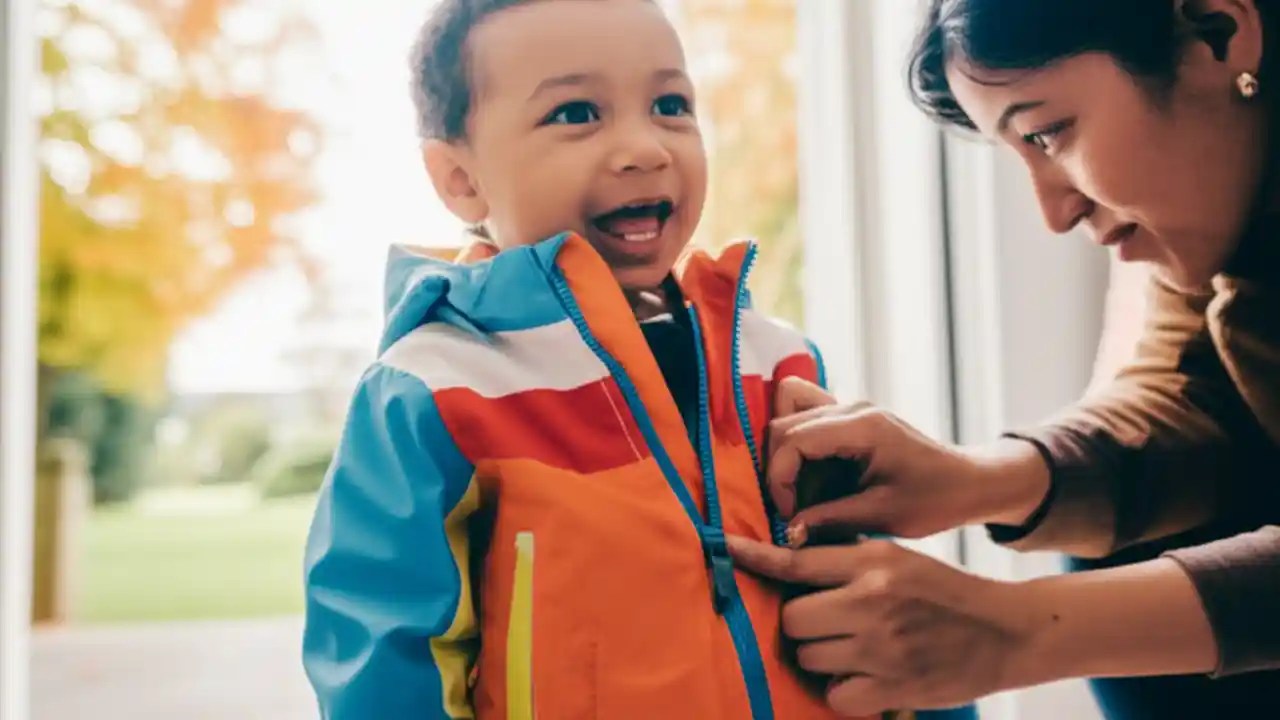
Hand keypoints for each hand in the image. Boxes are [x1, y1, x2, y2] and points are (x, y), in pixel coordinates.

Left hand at [728, 535, 1035, 714]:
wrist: (1006, 632)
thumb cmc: (943, 593)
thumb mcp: (897, 559)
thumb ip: (846, 561)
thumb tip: (786, 563)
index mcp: (873, 560)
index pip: (796, 559)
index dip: (754, 556)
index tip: (722, 547)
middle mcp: (873, 600)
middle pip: (793, 618)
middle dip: (803, 624)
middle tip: (829, 624)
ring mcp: (881, 646)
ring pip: (809, 656)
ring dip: (822, 656)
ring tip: (854, 649)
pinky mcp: (891, 687)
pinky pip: (834, 693)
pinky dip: (843, 690)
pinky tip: (866, 676)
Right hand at [766, 378, 1050, 539]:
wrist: (969, 483)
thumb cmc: (937, 498)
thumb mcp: (883, 515)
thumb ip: (831, 519)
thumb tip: (788, 530)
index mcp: (863, 427)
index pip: (793, 439)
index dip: (779, 478)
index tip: (789, 515)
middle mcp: (852, 409)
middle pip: (783, 423)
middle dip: (777, 469)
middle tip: (792, 509)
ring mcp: (850, 411)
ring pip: (789, 416)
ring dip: (784, 456)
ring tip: (799, 492)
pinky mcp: (849, 422)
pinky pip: (806, 423)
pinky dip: (798, 451)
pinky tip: (811, 482)